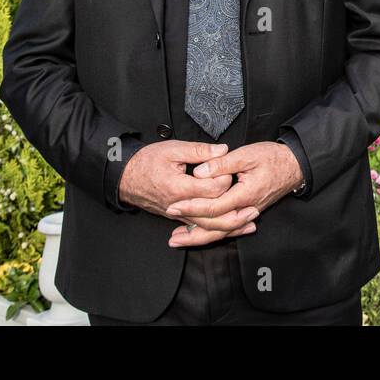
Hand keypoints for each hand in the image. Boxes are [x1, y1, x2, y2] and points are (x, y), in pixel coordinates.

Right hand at [119, 140, 257, 245]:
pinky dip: (216, 230)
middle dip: (235, 215)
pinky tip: (230, 229)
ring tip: (250, 225)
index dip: (225, 179)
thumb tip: (222, 150)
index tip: (231, 168)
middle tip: (254, 209)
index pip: (212, 190)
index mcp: (180, 188)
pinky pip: (199, 228)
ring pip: (207, 228)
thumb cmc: (147, 161)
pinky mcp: (178, 218)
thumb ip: (200, 150)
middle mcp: (180, 207)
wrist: (125, 177)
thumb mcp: (173, 149)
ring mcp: (178, 215)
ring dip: (230, 228)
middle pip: (213, 217)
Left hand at [163, 141, 303, 248]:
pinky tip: (199, 233)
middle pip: (216, 228)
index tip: (174, 206)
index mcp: (245, 195)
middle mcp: (246, 209)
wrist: (294, 166)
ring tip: (178, 239)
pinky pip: (228, 228)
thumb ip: (222, 164)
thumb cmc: (273, 158)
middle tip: (171, 233)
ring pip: (222, 232)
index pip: (214, 207)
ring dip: (199, 238)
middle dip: (191, 232)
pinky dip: (212, 233)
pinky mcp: (247, 212)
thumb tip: (200, 173)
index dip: (192, 207)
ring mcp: (248, 213)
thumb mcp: (246, 154)